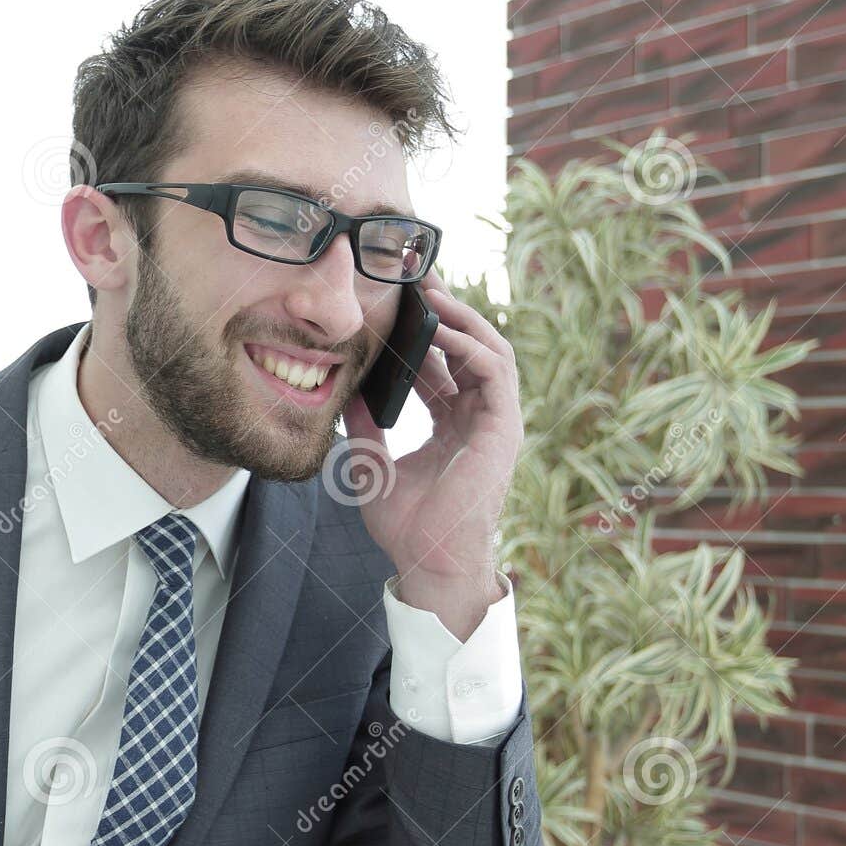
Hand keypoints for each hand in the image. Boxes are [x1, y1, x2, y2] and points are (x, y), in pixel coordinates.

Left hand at [342, 266, 521, 638]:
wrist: (429, 563)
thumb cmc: (407, 527)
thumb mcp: (371, 466)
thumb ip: (363, 428)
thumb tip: (342, 393)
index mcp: (453, 424)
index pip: (442, 366)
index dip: (422, 334)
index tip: (396, 307)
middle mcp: (477, 418)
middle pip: (468, 349)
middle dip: (445, 313)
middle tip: (414, 282)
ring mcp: (495, 422)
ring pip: (489, 350)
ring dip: (462, 318)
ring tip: (431, 293)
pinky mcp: (503, 428)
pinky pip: (495, 370)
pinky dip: (471, 344)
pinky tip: (442, 329)